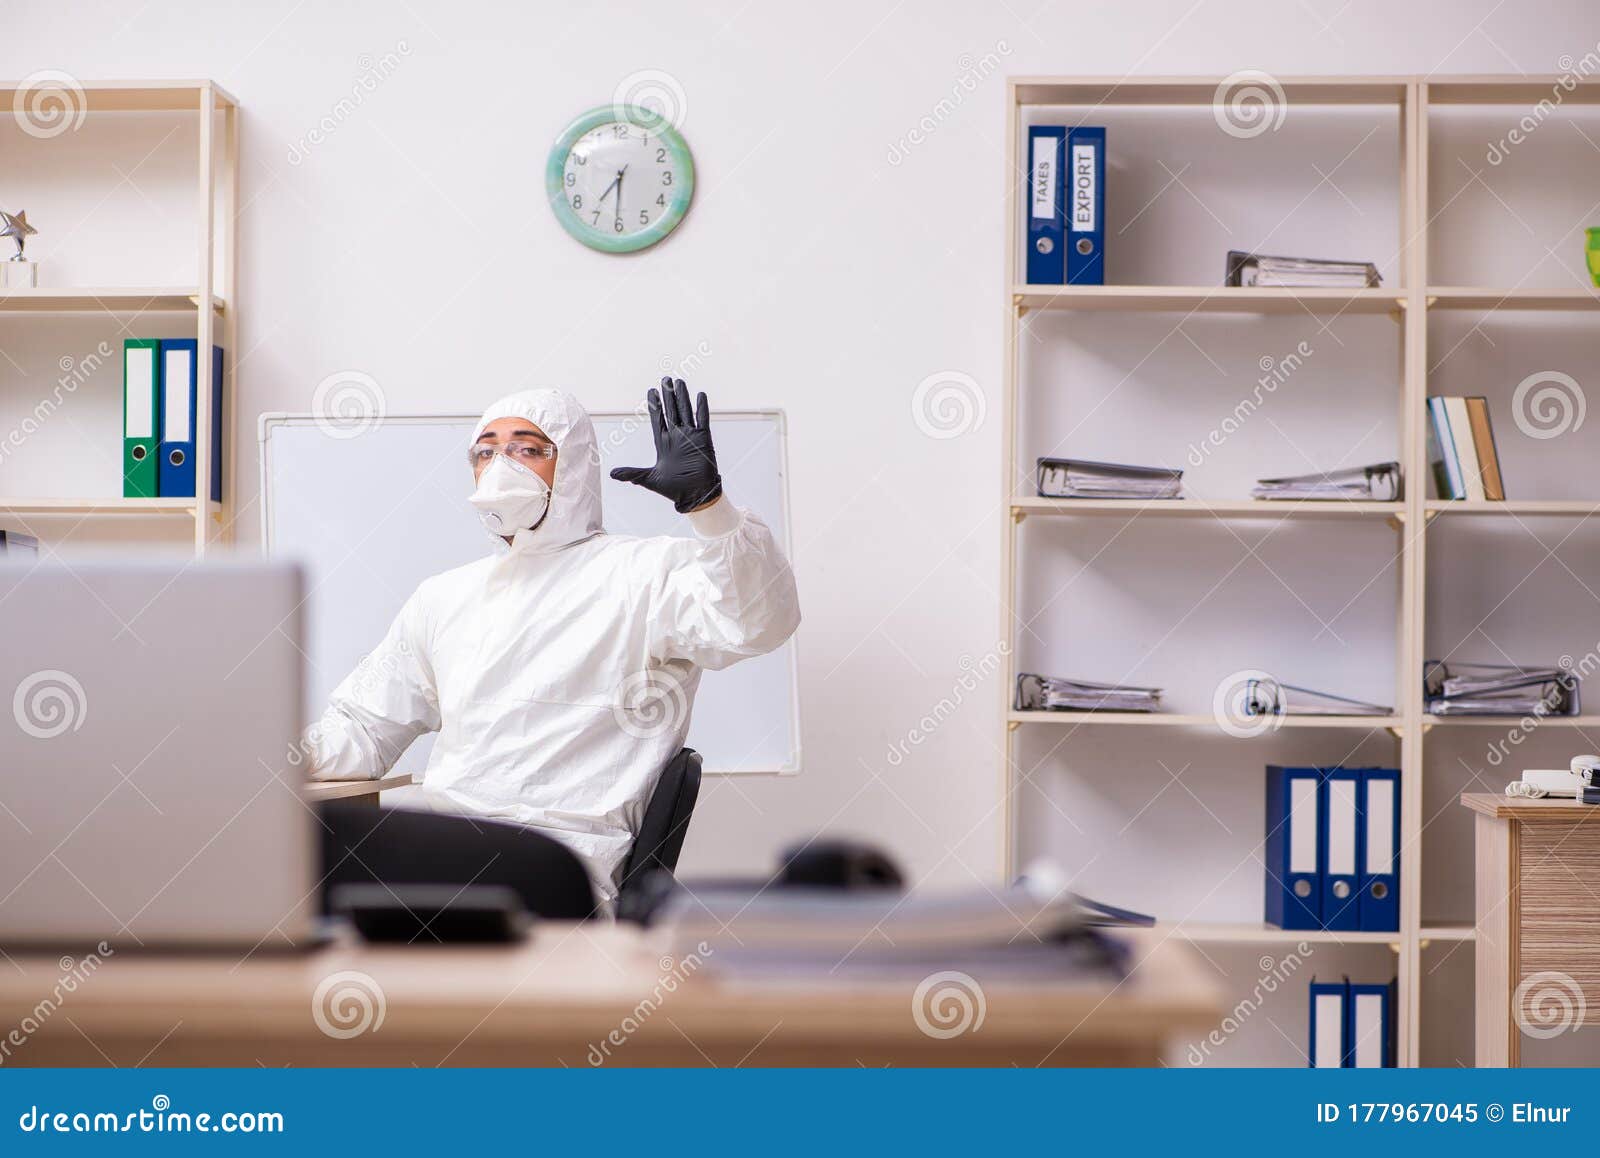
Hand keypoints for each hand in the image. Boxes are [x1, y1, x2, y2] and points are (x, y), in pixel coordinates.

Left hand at [610, 376, 722, 513]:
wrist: (694, 496)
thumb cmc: (673, 489)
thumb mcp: (649, 479)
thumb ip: (632, 473)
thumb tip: (612, 474)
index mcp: (662, 442)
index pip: (658, 419)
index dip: (655, 405)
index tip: (651, 391)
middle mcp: (676, 436)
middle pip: (671, 410)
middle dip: (668, 395)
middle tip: (665, 379)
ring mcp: (690, 436)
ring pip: (686, 411)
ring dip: (683, 397)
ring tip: (679, 382)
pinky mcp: (704, 439)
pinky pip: (703, 420)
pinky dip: (702, 408)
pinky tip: (700, 395)